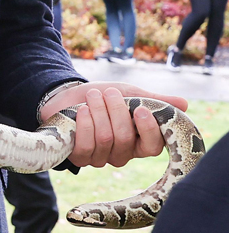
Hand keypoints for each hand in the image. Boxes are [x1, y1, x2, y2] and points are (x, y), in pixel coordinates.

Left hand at [37, 83, 187, 167]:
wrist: (68, 95)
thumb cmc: (103, 96)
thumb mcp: (130, 94)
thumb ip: (154, 100)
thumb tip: (184, 104)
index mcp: (139, 141)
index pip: (153, 146)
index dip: (149, 130)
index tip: (140, 109)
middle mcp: (122, 154)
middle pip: (125, 138)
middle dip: (116, 111)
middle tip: (108, 93)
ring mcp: (101, 158)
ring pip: (106, 140)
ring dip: (98, 112)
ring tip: (93, 96)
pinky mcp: (80, 158)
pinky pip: (86, 147)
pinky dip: (85, 124)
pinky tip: (82, 111)